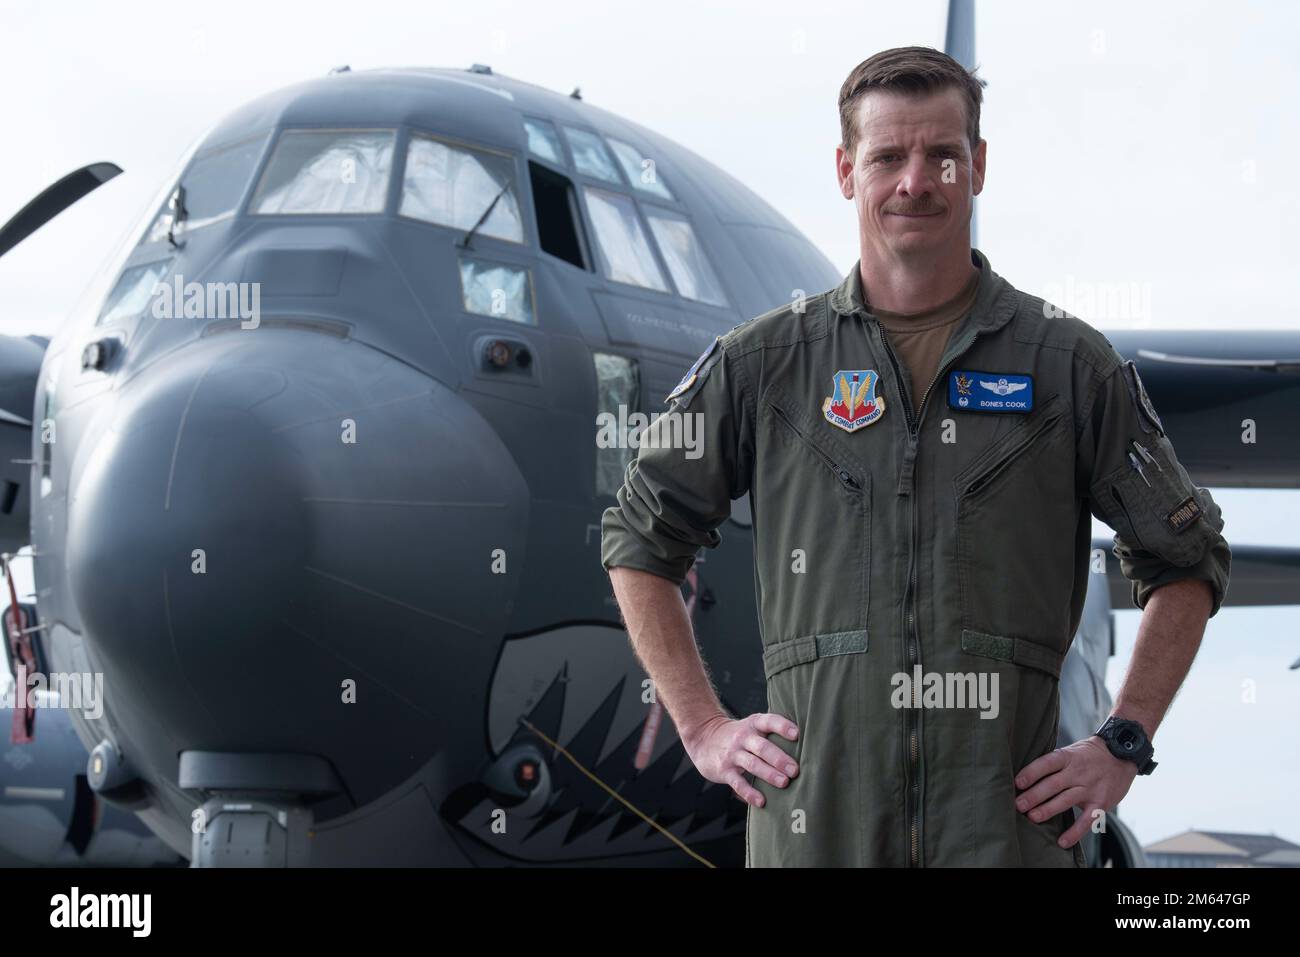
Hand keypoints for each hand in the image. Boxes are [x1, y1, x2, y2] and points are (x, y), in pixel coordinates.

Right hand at [681, 712, 799, 807]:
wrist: (703, 738)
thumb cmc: (738, 735)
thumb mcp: (752, 726)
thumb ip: (772, 733)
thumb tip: (805, 747)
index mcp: (753, 724)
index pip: (769, 721)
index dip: (782, 726)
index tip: (797, 734)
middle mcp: (743, 737)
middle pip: (763, 747)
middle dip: (779, 758)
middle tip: (795, 770)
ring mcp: (732, 754)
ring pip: (752, 764)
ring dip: (769, 774)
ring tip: (784, 783)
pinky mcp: (724, 770)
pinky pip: (738, 782)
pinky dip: (749, 793)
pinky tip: (761, 801)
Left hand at [1014, 736, 1138, 848]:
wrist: (1122, 755)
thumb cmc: (1088, 755)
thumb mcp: (1070, 751)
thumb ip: (1053, 763)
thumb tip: (1025, 776)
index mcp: (1067, 757)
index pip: (1047, 763)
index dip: (1031, 772)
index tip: (1017, 782)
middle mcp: (1078, 772)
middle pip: (1053, 784)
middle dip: (1034, 795)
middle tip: (1018, 805)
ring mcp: (1090, 788)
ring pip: (1066, 800)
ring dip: (1048, 810)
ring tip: (1032, 817)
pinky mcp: (1101, 804)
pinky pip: (1087, 820)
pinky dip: (1075, 832)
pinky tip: (1062, 841)